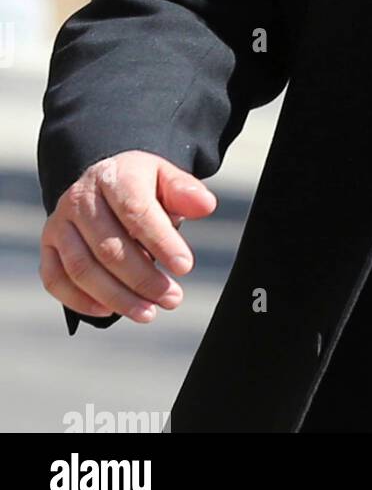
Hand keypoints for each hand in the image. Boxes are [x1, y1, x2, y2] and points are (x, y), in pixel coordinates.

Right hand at [39, 151, 216, 322]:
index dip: (161, 242)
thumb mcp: (166, 177)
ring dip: (117, 296)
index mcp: (114, 176)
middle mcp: (80, 198)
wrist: (105, 181)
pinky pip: (56, 280)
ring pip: (82, 268)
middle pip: (109, 247)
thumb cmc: (141, 185)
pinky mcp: (47, 246)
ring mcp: (59, 224)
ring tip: (148, 313)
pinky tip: (109, 311)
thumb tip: (206, 206)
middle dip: (143, 279)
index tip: (185, 267)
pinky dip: (80, 300)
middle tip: (172, 298)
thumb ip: (185, 191)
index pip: (136, 212)